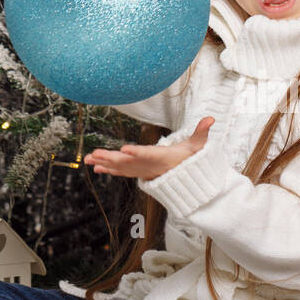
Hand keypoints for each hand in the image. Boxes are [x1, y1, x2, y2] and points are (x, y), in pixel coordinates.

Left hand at [84, 117, 213, 181]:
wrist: (185, 181)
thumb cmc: (188, 160)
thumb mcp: (197, 147)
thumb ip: (202, 133)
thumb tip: (211, 118)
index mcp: (161, 158)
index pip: (148, 155)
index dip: (137, 153)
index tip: (125, 150)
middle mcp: (148, 166)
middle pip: (128, 162)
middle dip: (111, 159)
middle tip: (96, 154)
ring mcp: (141, 171)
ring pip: (120, 167)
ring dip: (104, 163)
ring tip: (88, 159)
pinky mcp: (136, 172)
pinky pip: (119, 171)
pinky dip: (107, 168)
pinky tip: (93, 165)